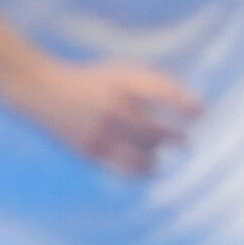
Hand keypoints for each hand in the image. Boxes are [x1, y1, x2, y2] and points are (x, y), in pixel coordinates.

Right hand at [21, 57, 204, 174]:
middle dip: (176, 139)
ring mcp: (101, 133)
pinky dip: (141, 171)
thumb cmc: (91, 82)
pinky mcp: (91, 151)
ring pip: (143, 155)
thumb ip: (158, 84)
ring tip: (161, 158)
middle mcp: (114, 109)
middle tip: (184, 144)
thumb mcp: (122, 72)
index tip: (201, 113)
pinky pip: (125, 168)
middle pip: (157, 132)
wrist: (41, 92)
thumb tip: (197, 109)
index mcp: (123, 84)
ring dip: (157, 157)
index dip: (185, 105)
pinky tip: (149, 169)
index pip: (163, 94)